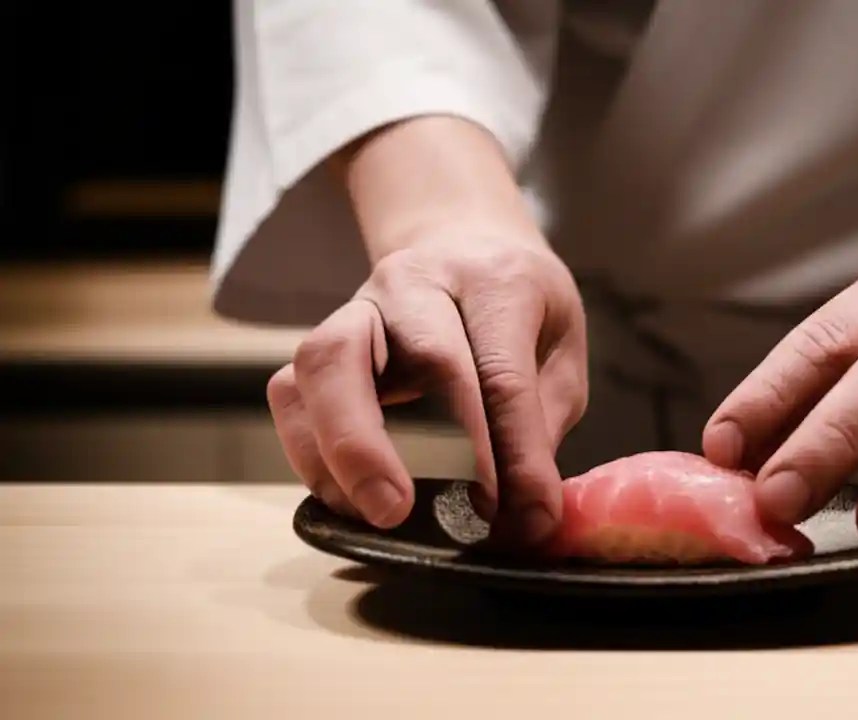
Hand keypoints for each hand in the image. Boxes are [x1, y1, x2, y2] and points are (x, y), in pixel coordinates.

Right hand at [266, 116, 587, 543]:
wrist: (466, 243)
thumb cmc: (521, 309)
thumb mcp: (559, 354)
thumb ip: (542, 430)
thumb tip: (525, 519)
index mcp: (497, 282)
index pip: (500, 373)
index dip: (509, 453)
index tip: (521, 515)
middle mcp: (420, 284)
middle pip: (413, 354)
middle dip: (427, 440)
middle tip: (405, 512)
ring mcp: (360, 306)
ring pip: (326, 363)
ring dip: (342, 448)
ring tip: (369, 512)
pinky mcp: (322, 340)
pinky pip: (291, 391)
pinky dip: (308, 450)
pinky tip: (342, 495)